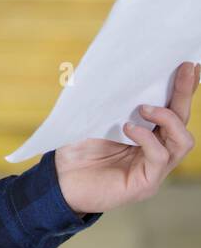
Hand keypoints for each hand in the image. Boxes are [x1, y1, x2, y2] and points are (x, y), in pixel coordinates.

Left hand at [53, 60, 199, 215]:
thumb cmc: (77, 150)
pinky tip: (129, 129)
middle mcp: (157, 151)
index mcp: (149, 134)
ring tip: (144, 108)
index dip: (183, 89)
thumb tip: (123, 68)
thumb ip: (115, 100)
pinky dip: (147, 139)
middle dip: (184, 94)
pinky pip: (159, 157)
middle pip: (182, 121)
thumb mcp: (97, 117)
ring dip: (168, 118)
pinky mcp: (146, 183)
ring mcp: (154, 169)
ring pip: (182, 141)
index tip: (188, 64)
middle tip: (185, 70)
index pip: (173, 109)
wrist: (60, 181)